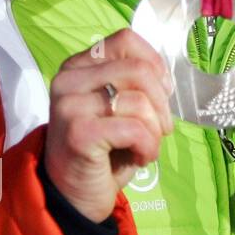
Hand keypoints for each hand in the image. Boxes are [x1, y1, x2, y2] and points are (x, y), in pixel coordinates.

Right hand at [45, 28, 174, 222]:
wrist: (73, 195)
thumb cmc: (105, 149)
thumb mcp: (121, 107)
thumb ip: (136, 83)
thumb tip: (166, 77)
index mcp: (79, 66)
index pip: (126, 40)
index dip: (155, 64)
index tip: (161, 92)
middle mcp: (68, 80)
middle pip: (140, 70)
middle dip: (162, 103)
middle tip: (160, 128)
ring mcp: (70, 105)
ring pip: (140, 101)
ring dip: (156, 131)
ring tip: (144, 147)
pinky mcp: (79, 133)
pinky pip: (136, 129)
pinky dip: (149, 147)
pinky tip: (139, 159)